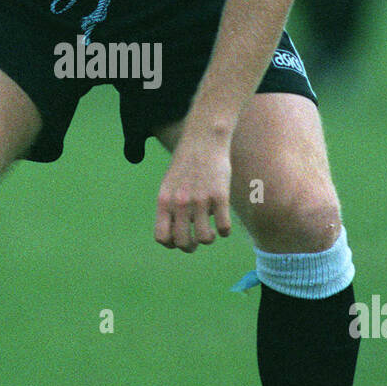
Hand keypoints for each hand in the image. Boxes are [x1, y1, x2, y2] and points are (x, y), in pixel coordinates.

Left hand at [154, 135, 232, 251]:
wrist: (203, 139)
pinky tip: (223, 223)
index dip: (171, 243)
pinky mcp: (220, 195)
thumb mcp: (169, 184)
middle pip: (183, 242)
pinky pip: (223, 227)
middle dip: (191, 246)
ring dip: (208, 238)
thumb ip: (169, 206)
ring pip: (205, 238)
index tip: (180, 238)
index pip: (162, 237)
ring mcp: (200, 199)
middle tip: (197, 239)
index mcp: (164, 200)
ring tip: (211, 231)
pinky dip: (224, 230)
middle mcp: (180, 202)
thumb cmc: (186, 163)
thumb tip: (175, 234)